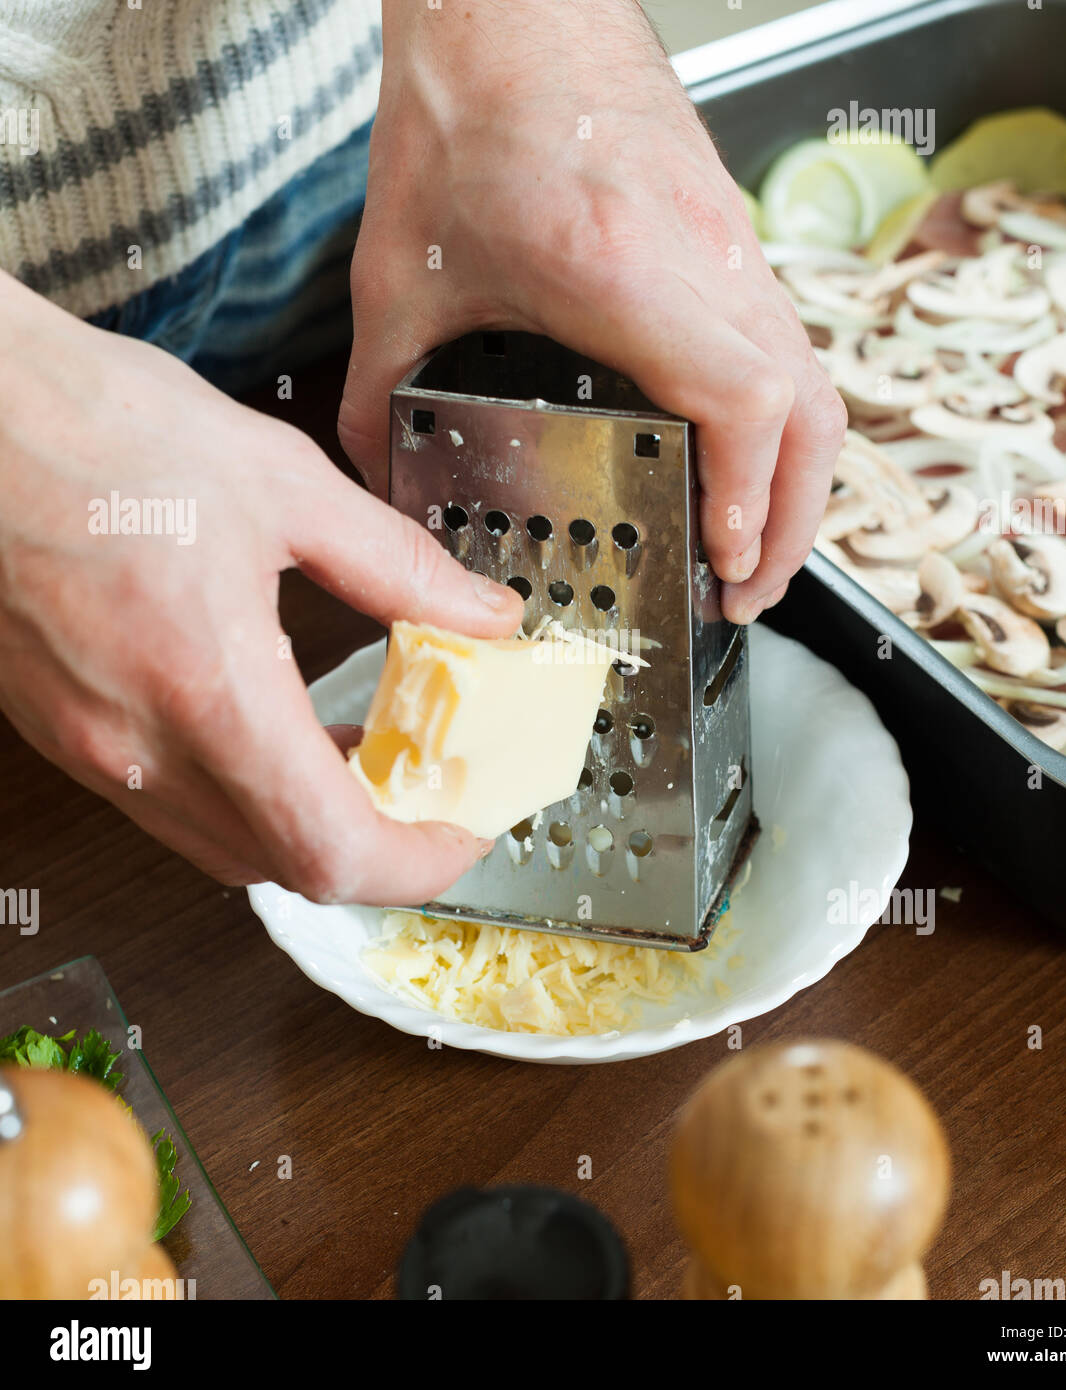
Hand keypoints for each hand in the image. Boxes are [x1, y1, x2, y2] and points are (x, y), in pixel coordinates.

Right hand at [0, 272, 522, 903]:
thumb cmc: (95, 429)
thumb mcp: (283, 483)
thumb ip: (399, 567)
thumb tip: (482, 615)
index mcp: (208, 690)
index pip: (334, 852)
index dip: (422, 862)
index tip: (470, 828)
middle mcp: (140, 750)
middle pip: (288, 869)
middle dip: (381, 844)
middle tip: (435, 785)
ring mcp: (94, 752)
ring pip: (230, 848)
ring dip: (313, 823)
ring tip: (372, 752)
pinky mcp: (66, 733)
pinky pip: (176, 808)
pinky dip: (250, 795)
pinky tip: (284, 726)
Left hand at [340, 0, 846, 622]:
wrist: (510, 5)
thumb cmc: (465, 112)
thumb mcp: (399, 275)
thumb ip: (377, 391)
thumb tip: (377, 470)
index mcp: (625, 274)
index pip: (746, 403)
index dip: (748, 499)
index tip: (720, 561)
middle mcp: (704, 259)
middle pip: (811, 412)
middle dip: (790, 521)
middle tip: (744, 590)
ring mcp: (731, 243)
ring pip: (814, 381)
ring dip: (796, 479)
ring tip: (749, 545)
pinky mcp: (730, 233)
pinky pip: (785, 346)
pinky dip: (779, 423)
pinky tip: (735, 458)